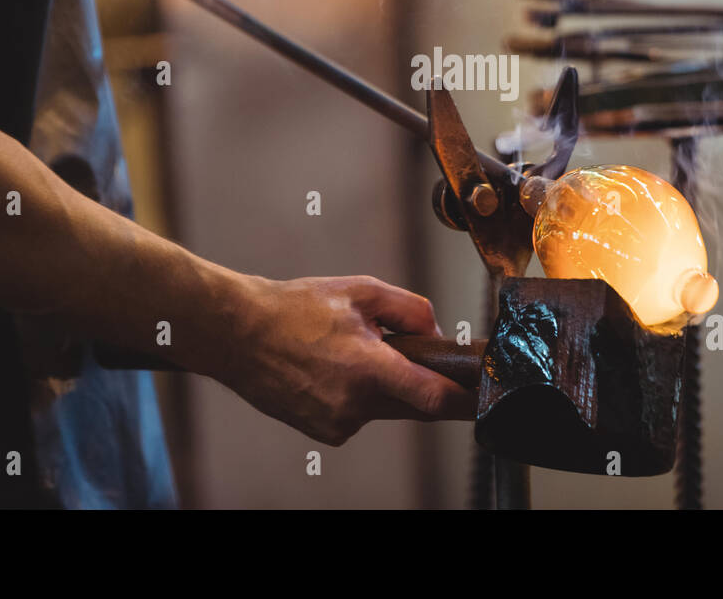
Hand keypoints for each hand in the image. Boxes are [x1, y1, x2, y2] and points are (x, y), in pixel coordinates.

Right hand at [223, 274, 476, 445]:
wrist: (238, 334)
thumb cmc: (295, 308)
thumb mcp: (360, 290)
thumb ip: (410, 310)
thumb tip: (437, 335)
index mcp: (368, 367)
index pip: (433, 398)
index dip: (465, 399)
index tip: (484, 396)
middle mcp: (354, 403)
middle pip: (415, 406)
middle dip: (427, 387)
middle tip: (424, 363)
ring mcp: (338, 423)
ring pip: (386, 409)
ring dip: (386, 388)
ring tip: (352, 353)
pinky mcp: (324, 432)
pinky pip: (360, 416)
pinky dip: (360, 397)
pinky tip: (334, 371)